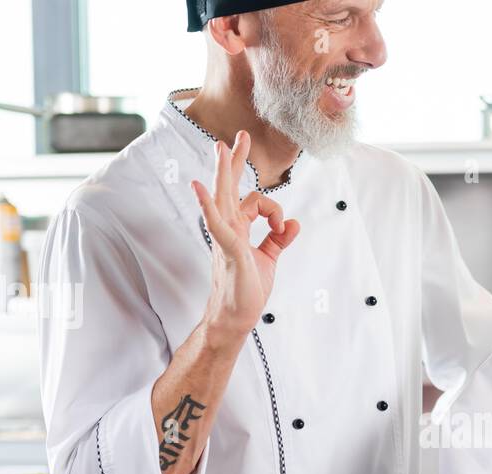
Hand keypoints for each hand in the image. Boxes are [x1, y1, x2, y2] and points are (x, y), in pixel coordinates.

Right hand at [190, 130, 300, 340]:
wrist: (236, 319)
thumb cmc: (247, 290)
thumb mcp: (269, 259)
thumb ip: (279, 239)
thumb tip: (293, 222)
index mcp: (239, 229)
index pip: (254, 201)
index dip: (274, 209)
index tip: (282, 226)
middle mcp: (229, 228)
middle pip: (231, 187)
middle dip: (236, 162)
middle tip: (240, 136)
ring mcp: (225, 238)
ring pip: (223, 198)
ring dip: (223, 172)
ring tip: (221, 147)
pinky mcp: (227, 250)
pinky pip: (215, 223)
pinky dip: (207, 205)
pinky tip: (198, 188)